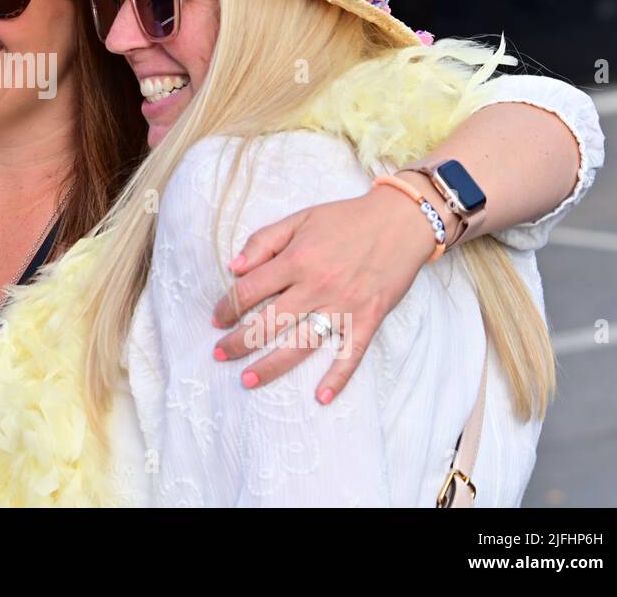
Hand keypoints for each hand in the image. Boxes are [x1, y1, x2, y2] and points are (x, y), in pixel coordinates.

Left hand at [210, 180, 442, 403]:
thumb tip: (234, 267)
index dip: (227, 306)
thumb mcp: (299, 219)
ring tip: (247, 380)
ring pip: (301, 344)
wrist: (399, 222)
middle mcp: (317, 286)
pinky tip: (321, 397)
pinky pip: (351, 354)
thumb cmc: (346, 219)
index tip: (217, 319)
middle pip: (269, 323)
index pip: (249, 290)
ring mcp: (344, 306)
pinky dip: (338, 377)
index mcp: (296, 260)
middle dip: (239, 342)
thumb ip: (264, 241)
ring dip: (272, 366)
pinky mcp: (368, 319)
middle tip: (220, 354)